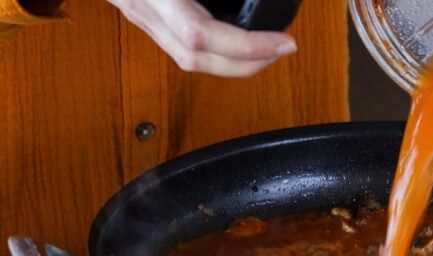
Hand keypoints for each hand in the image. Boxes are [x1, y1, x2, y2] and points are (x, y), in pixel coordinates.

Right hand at [106, 0, 297, 76]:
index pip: (200, 36)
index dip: (247, 47)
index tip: (284, 42)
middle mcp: (142, 7)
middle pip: (196, 59)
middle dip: (247, 64)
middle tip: (282, 49)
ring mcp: (140, 14)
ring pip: (188, 60)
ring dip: (233, 64)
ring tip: (266, 52)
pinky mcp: (145, 14)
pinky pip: (182, 46)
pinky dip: (216, 52)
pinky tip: (237, 43)